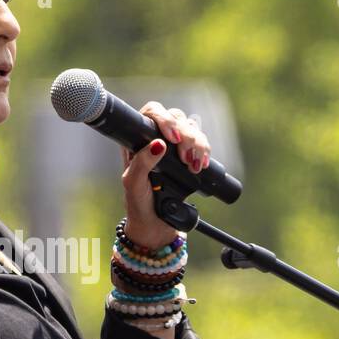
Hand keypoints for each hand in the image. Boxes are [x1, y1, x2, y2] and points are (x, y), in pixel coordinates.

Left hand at [121, 102, 211, 249]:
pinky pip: (202, 144)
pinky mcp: (189, 157)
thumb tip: (158, 144)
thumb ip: (141, 164)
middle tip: (185, 158)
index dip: (164, 119)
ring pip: (192, 128)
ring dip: (197, 144)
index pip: (151, 113)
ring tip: (194, 166)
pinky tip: (202, 165)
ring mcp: (175, 147)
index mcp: (137, 140)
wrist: (155, 224)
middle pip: (176, 117)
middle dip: (185, 135)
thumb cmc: (138, 203)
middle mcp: (156, 138)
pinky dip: (205, 151)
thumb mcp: (133, 185)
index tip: (172, 138)